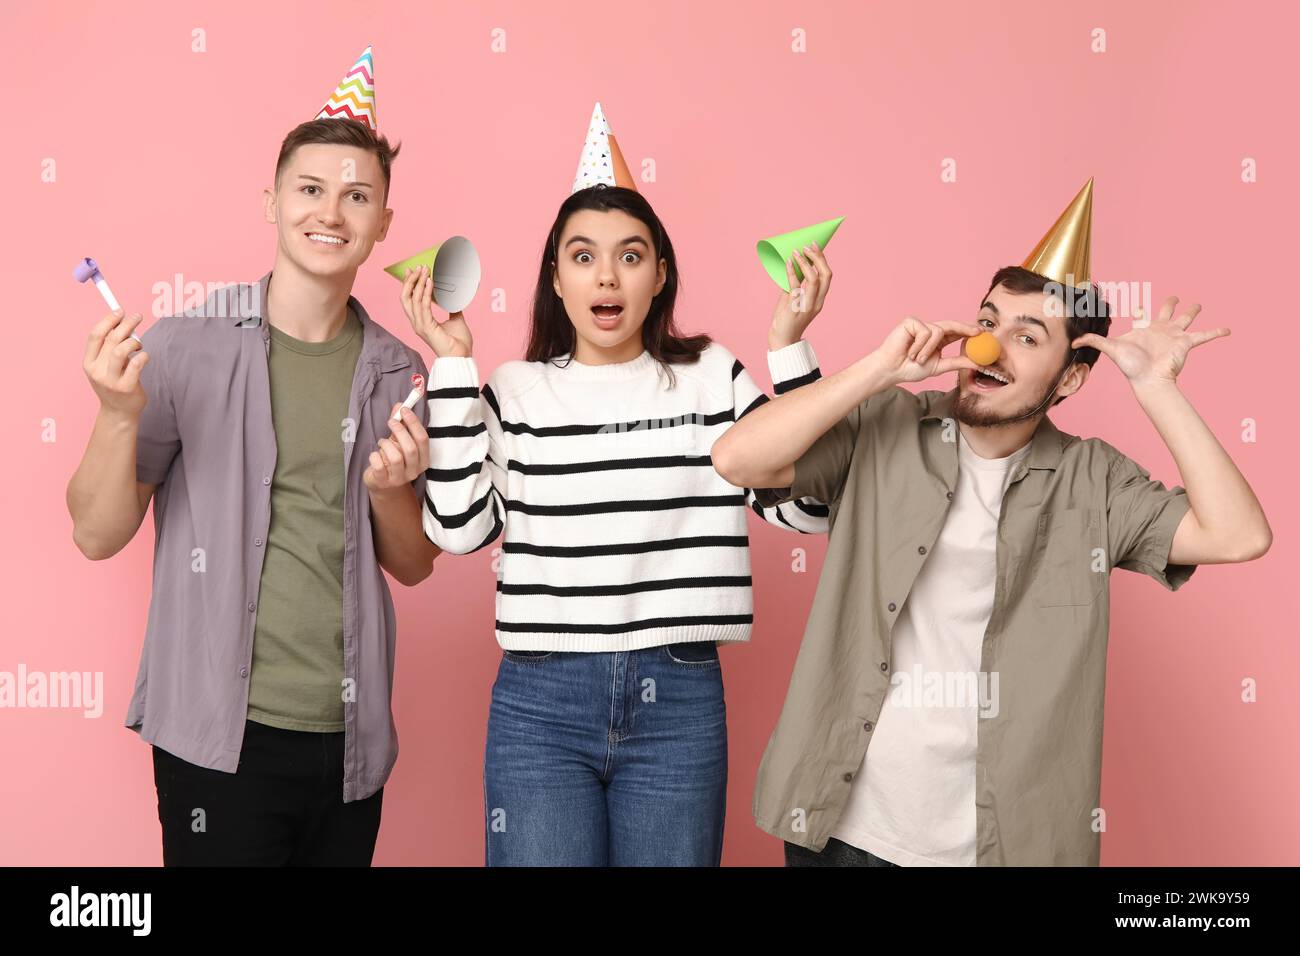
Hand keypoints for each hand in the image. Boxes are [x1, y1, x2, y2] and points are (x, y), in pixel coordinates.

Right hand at [83, 309, 148, 418]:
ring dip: (134, 341)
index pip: (95, 335)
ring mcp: (111, 380)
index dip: (108, 320)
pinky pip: (137, 363)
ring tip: (139, 345)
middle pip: (111, 339)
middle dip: (126, 324)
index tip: (120, 311)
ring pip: (121, 350)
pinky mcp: (126, 387)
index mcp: (88, 363)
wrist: (118, 412)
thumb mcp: (104, 366)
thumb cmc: (114, 384)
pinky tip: (144, 357)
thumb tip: (122, 323)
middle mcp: (97, 371)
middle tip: (137, 317)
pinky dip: (143, 356)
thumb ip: (109, 348)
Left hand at [363, 404, 429, 495]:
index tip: (404, 410)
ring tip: (382, 442)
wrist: (382, 485)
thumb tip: (400, 405)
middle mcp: (414, 471)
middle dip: (400, 431)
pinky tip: (375, 455)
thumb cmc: (393, 460)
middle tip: (391, 421)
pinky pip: (379, 465)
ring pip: (395, 457)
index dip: (414, 423)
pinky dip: (375, 455)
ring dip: (386, 444)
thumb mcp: (399, 441)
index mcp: (423, 460)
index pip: (423, 439)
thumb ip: (400, 424)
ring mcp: (399, 478)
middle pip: (410, 448)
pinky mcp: (383, 482)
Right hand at [400, 264, 472, 357]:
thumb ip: (453, 308)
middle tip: (419, 267)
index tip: (412, 270)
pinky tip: (431, 282)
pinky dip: (427, 292)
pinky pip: (424, 306)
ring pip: (413, 299)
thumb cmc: (458, 343)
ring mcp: (420, 326)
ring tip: (425, 270)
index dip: (409, 284)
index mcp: (421, 321)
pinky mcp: (427, 328)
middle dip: (411, 281)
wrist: (462, 357)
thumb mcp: (456, 320)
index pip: (409, 300)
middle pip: (406, 297)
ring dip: (419, 283)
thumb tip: (456, 297)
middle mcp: (417, 323)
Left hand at [769, 241, 831, 348]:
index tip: (814, 246)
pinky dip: (792, 272)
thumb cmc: (786, 318)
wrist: (781, 340)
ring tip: (797, 252)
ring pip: (814, 280)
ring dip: (806, 263)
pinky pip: (795, 287)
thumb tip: (792, 265)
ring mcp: (807, 306)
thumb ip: (795, 284)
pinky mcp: (795, 309)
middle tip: (807, 247)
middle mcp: (816, 302)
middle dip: (818, 258)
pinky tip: (788, 263)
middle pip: (825, 276)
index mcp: (819, 299)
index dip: (822, 259)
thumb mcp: (793, 299)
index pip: (827, 276)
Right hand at [871, 316, 982, 384]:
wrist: (890, 370)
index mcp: (938, 340)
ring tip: (917, 359)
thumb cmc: (910, 369)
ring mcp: (920, 325)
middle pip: (952, 325)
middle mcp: (930, 330)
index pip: (956, 333)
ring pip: (938, 331)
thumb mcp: (939, 366)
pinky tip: (909, 352)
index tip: (984, 334)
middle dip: (965, 328)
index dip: (969, 332)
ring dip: (928, 350)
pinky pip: (925, 332)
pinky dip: (919, 345)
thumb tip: (978, 363)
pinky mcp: (911, 322)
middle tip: (978, 332)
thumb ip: (957, 363)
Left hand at [1073, 296, 1227, 386]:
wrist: (1148, 379)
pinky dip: (1216, 332)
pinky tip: (1228, 329)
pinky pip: (1205, 335)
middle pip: (1166, 311)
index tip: (1139, 301)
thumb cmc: (1130, 365)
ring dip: (1193, 310)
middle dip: (1170, 303)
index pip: (1141, 313)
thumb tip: (1072, 342)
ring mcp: (1174, 335)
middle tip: (1174, 297)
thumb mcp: (1111, 348)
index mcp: (1143, 328)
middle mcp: (1160, 329)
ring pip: (1186, 318)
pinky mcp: (1186, 343)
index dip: (1140, 307)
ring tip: (1198, 304)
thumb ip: (1093, 342)